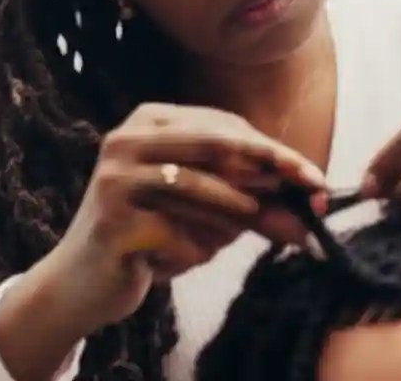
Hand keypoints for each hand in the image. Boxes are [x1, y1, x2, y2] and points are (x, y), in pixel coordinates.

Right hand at [36, 103, 326, 333]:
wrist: (84, 282)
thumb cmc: (155, 237)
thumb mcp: (209, 213)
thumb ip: (257, 202)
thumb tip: (315, 203)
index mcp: (150, 120)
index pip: (226, 127)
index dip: (275, 151)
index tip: (316, 177)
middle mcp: (128, 139)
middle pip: (217, 145)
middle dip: (271, 170)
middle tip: (312, 196)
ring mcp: (115, 179)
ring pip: (200, 188)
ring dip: (232, 217)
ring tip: (238, 233)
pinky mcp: (112, 222)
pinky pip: (179, 235)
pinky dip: (196, 251)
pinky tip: (185, 258)